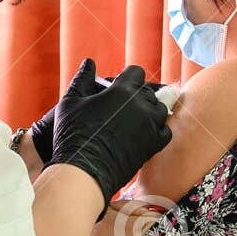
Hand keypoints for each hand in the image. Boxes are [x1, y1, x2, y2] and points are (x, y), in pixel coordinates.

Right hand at [30, 77, 161, 166]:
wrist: (83, 171)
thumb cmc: (72, 135)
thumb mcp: (71, 102)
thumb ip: (82, 79)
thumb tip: (89, 63)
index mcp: (122, 90)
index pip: (136, 72)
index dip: (128, 78)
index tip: (120, 87)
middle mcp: (140, 105)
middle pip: (148, 91)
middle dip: (138, 95)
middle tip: (124, 107)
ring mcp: (150, 125)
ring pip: (160, 110)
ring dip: (150, 111)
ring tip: (135, 120)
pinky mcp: (153, 145)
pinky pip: (165, 132)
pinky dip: (158, 131)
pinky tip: (144, 134)